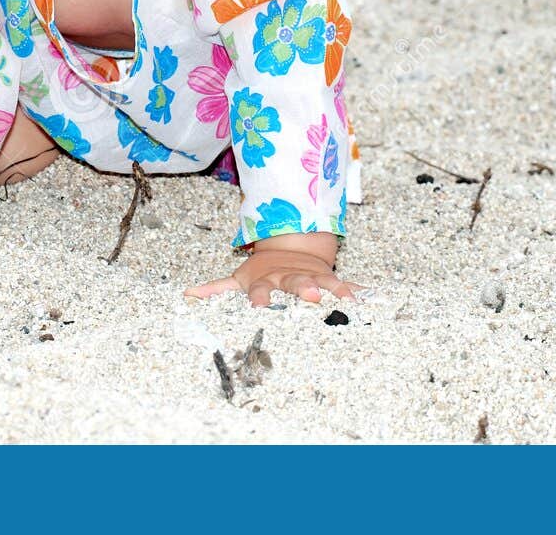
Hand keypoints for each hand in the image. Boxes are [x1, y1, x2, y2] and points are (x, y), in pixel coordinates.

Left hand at [184, 241, 361, 306]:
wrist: (292, 249)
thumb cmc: (263, 273)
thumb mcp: (238, 278)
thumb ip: (216, 289)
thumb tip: (185, 294)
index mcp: (265, 281)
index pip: (260, 290)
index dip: (259, 298)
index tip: (258, 307)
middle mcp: (289, 278)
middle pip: (295, 283)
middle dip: (304, 289)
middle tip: (312, 296)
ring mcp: (311, 275)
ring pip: (324, 280)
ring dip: (335, 289)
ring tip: (349, 299)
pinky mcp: (329, 277)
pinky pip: (346, 285)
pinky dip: (357, 292)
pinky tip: (370, 299)